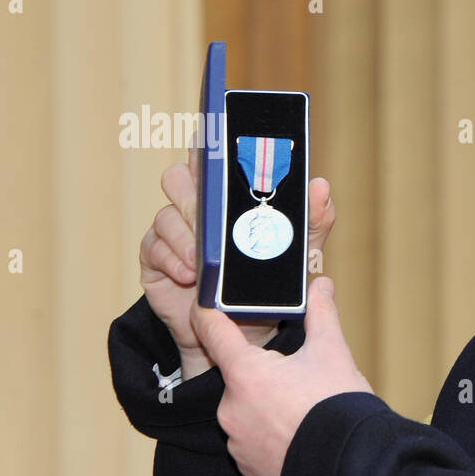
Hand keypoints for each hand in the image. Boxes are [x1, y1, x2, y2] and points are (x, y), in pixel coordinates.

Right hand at [138, 145, 335, 378]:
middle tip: (211, 215)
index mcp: (228, 197)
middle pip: (179, 177)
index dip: (208, 145)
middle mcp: (196, 207)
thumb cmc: (270, 284)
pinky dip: (172, 259)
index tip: (213, 141)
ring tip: (204, 261)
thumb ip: (313, 220)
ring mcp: (172, 232)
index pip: (212, 158)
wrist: (245, 334)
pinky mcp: (155, 259)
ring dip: (185, 235)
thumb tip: (321, 186)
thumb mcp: (299, 253)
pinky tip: (190, 275)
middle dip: (195, 194)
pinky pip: (153, 248)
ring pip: (166, 214)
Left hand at [189, 276, 372, 475]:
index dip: (210, 311)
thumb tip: (321, 285)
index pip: (212, 330)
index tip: (211, 302)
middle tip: (298, 377)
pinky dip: (269, 435)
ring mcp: (236, 441)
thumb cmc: (339, 409)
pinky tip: (298, 435)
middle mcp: (230, 407)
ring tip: (304, 411)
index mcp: (245, 373)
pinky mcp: (246, 467)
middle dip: (264, 373)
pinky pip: (251, 441)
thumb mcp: (332, 353)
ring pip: (246, 410)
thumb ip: (321, 314)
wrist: (351, 470)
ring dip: (266, 406)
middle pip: (239, 375)